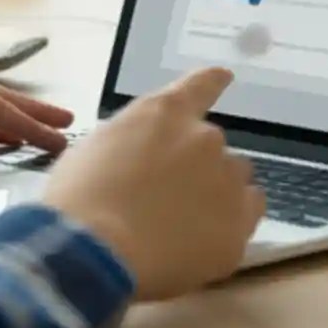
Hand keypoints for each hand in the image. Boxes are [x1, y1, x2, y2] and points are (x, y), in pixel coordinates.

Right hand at [43, 67, 265, 300]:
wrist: (96, 251)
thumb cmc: (78, 200)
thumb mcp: (93, 151)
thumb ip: (129, 144)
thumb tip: (138, 158)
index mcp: (165, 114)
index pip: (200, 85)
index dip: (213, 81)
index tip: (224, 76)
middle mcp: (204, 139)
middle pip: (212, 146)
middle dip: (195, 166)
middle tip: (167, 197)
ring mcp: (227, 180)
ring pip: (235, 179)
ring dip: (217, 192)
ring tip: (186, 224)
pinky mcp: (240, 223)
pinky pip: (248, 212)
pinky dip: (231, 221)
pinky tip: (205, 239)